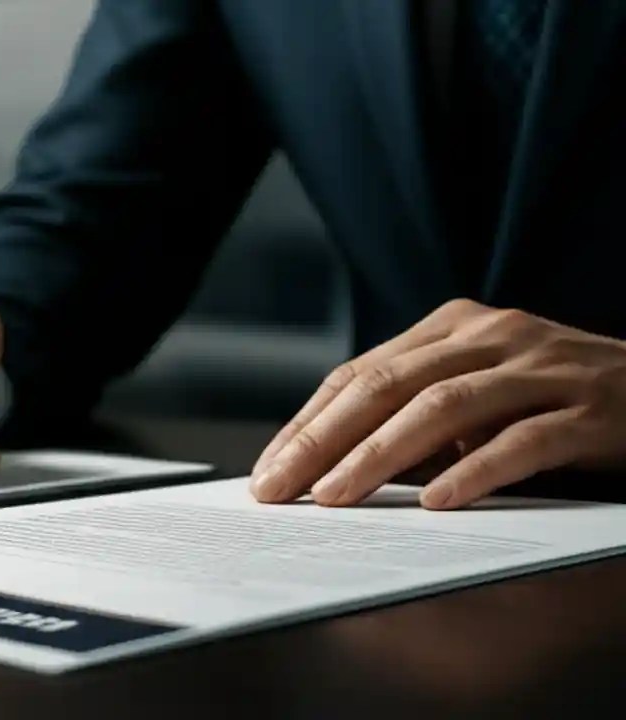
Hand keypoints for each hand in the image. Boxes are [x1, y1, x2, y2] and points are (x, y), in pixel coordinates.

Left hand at [250, 298, 625, 509]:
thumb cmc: (561, 401)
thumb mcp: (483, 397)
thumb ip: (420, 419)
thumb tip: (333, 470)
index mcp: (456, 326)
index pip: (362, 373)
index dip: (309, 422)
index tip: (269, 468)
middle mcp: (494, 336)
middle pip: (388, 386)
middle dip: (323, 441)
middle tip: (279, 488)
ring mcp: (545, 368)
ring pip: (444, 409)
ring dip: (380, 456)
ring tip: (335, 497)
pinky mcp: (593, 410)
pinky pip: (523, 441)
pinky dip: (476, 472)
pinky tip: (437, 502)